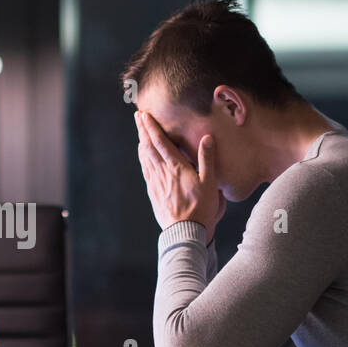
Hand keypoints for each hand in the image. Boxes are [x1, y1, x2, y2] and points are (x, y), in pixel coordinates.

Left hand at [135, 110, 224, 234]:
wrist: (185, 231)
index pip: (161, 142)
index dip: (152, 127)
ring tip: (139, 132)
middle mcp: (163, 172)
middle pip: (149, 147)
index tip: (145, 115)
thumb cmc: (201, 208)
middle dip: (143, 130)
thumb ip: (207, 159)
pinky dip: (143, 159)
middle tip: (137, 116)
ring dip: (142, 143)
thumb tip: (207, 138)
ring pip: (145, 158)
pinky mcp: (154, 193)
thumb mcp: (209, 182)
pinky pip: (146, 171)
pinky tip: (143, 156)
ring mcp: (156, 183)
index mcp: (176, 167)